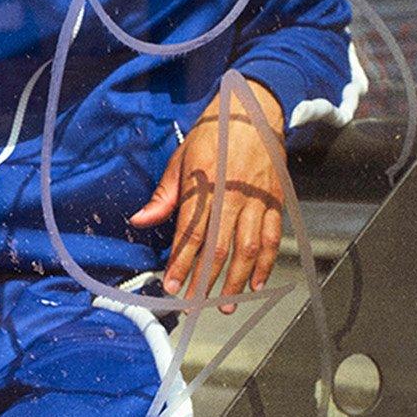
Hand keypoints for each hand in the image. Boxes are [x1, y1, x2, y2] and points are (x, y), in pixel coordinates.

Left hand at [130, 79, 287, 313]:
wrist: (254, 110)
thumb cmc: (214, 133)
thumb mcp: (182, 159)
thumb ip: (163, 196)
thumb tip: (140, 221)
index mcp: (205, 184)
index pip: (191, 233)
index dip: (181, 263)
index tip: (172, 286)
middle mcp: (232, 195)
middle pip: (219, 247)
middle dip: (205, 281)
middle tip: (195, 305)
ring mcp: (257, 199)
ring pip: (247, 249)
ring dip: (237, 280)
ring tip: (226, 304)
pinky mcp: (276, 201)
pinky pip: (272, 238)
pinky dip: (265, 264)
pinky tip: (256, 283)